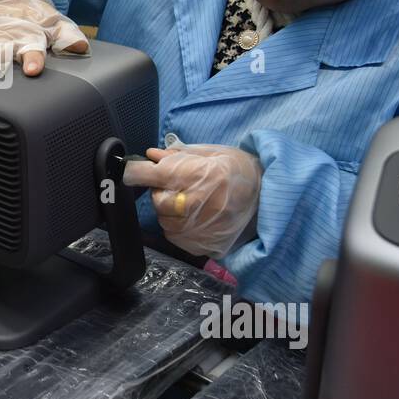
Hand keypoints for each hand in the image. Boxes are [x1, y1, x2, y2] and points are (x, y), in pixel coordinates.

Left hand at [123, 144, 262, 257]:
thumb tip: (151, 155)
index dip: (137, 173)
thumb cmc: (239, 170)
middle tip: (175, 187)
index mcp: (201, 175)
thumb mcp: (212, 153)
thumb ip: (179, 155)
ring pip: (165, 222)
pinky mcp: (205, 245)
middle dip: (160, 193)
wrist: (268, 197)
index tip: (130, 172)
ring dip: (169, 212)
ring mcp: (203, 228)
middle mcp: (201, 204)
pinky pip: (176, 237)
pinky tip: (194, 217)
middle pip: (158, 202)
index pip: (155, 176)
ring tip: (189, 202)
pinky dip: (178, 227)